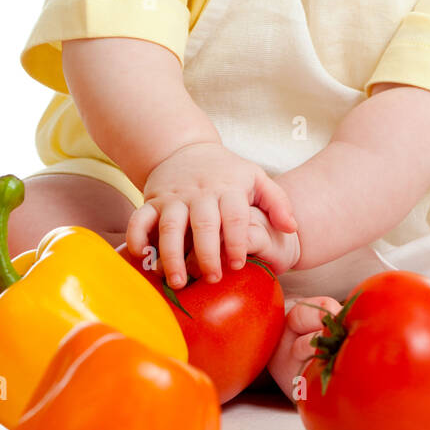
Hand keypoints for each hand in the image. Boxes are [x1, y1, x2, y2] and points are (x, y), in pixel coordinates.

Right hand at [125, 141, 297, 288]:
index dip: (236, 240)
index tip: (239, 263)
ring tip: (177, 281)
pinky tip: (142, 259)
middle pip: (203, 224)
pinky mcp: (151, 201)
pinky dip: (137, 238)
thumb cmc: (226, 172)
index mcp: (228, 188)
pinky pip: (140, 220)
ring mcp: (173, 198)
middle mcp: (200, 193)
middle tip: (212, 278)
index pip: (234, 215)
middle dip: (207, 254)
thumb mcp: (255, 178)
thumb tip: (291, 228)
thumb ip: (277, 202)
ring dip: (172, 256)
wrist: (184, 148)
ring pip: (170, 227)